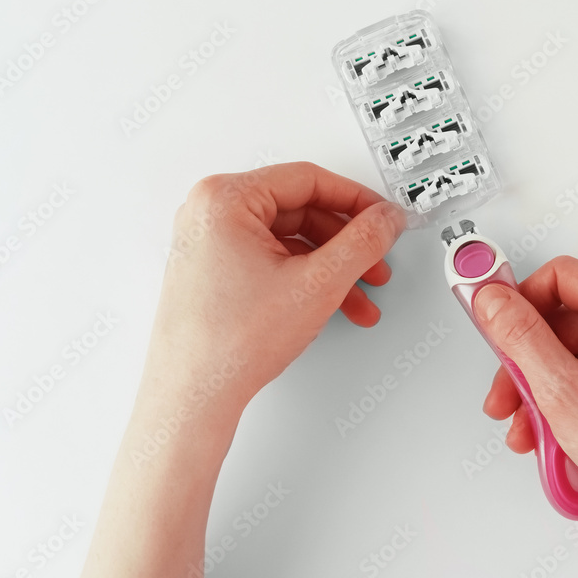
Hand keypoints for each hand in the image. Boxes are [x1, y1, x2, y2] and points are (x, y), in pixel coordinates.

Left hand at [82, 162, 405, 577]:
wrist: (194, 397)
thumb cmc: (229, 343)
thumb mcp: (318, 283)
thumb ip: (363, 242)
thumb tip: (384, 220)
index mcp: (224, 199)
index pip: (308, 180)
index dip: (356, 200)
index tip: (382, 218)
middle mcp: (209, 213)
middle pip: (300, 210)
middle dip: (346, 242)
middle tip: (375, 259)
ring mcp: (208, 243)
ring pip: (289, 240)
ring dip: (331, 266)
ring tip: (359, 295)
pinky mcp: (212, 271)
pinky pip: (271, 259)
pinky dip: (304, 278)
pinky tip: (330, 303)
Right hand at [473, 257, 577, 577]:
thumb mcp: (564, 392)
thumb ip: (522, 337)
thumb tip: (494, 300)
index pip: (559, 277)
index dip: (520, 300)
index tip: (493, 323)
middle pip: (562, 319)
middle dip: (525, 358)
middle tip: (506, 390)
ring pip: (572, 353)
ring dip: (540, 386)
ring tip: (528, 425)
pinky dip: (565, 399)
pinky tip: (552, 433)